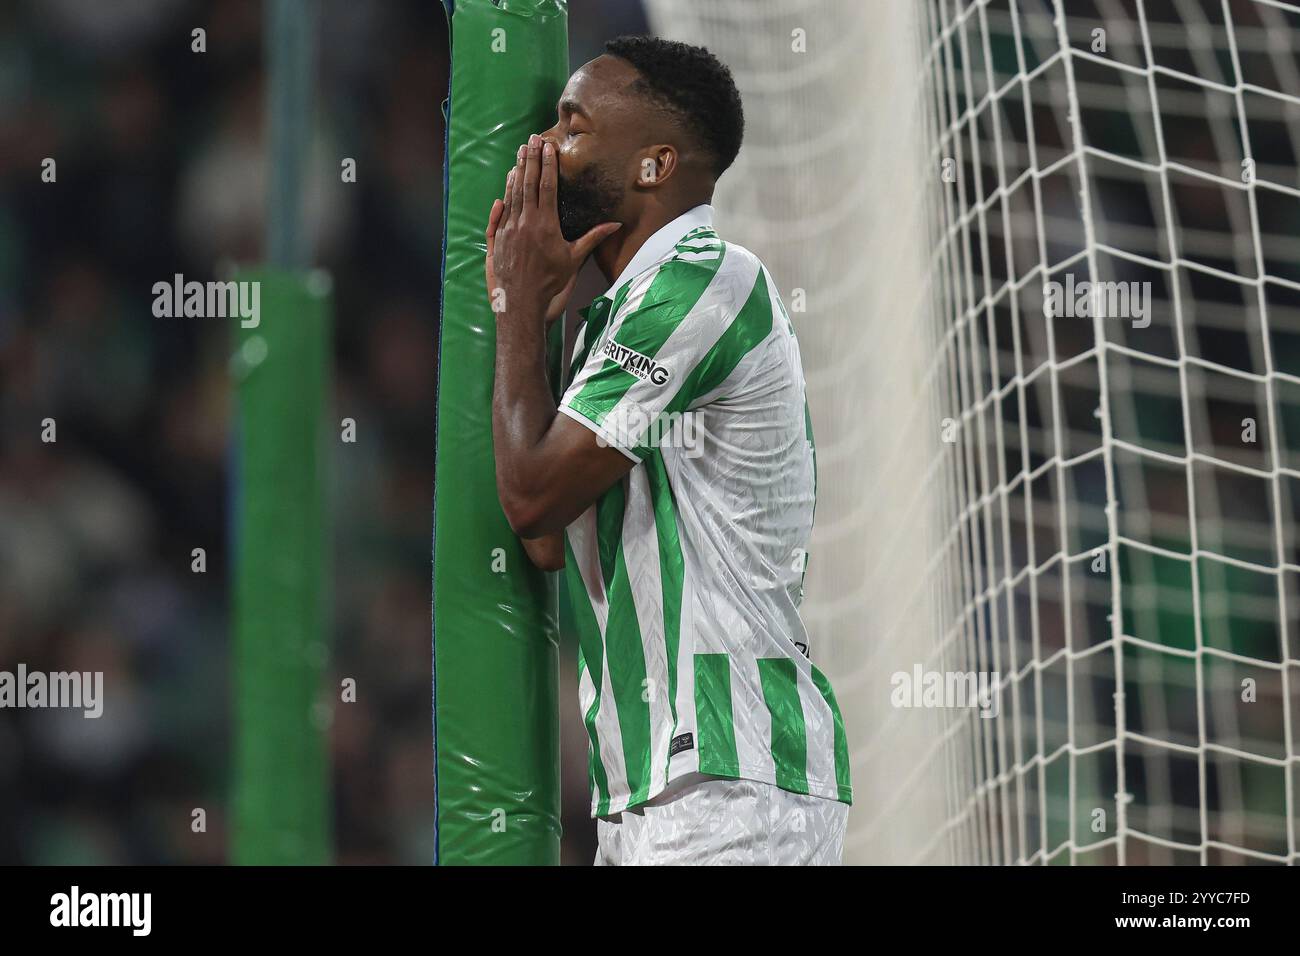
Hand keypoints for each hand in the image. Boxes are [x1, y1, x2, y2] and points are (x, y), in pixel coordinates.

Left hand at [487, 134, 619, 325]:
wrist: (521, 300)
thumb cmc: (550, 281)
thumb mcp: (574, 259)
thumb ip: (593, 238)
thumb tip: (616, 225)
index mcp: (546, 224)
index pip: (547, 186)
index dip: (548, 165)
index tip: (549, 147)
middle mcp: (526, 221)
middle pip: (528, 183)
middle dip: (531, 159)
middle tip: (532, 139)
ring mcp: (509, 227)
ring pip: (513, 193)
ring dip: (517, 171)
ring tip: (520, 152)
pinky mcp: (498, 236)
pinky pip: (501, 209)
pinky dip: (505, 193)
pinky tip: (508, 181)